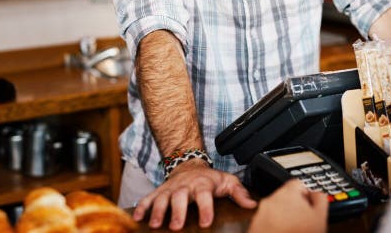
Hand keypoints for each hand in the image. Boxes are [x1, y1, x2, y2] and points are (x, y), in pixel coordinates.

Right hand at [133, 159, 256, 229]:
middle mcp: (184, 186)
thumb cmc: (208, 179)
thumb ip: (239, 193)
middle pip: (180, 197)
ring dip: (157, 211)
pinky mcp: (159, 192)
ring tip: (155, 224)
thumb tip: (253, 204)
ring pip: (162, 198)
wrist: (188, 166)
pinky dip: (141, 207)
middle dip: (177, 211)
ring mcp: (170, 189)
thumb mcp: (227, 181)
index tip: (205, 222)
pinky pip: (147, 198)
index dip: (205, 208)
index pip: (204, 196)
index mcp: (202, 185)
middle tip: (176, 226)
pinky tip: (137, 218)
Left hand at [248, 180, 328, 232]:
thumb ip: (320, 198)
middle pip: (285, 196)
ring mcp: (260, 213)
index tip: (308, 205)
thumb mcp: (320, 217)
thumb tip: (316, 193)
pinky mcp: (254, 225)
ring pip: (275, 209)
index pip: (298, 184)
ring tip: (291, 229)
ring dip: (283, 216)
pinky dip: (273, 225)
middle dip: (293, 206)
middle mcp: (271, 200)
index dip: (306, 195)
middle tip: (301, 221)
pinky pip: (266, 221)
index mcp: (287, 193)